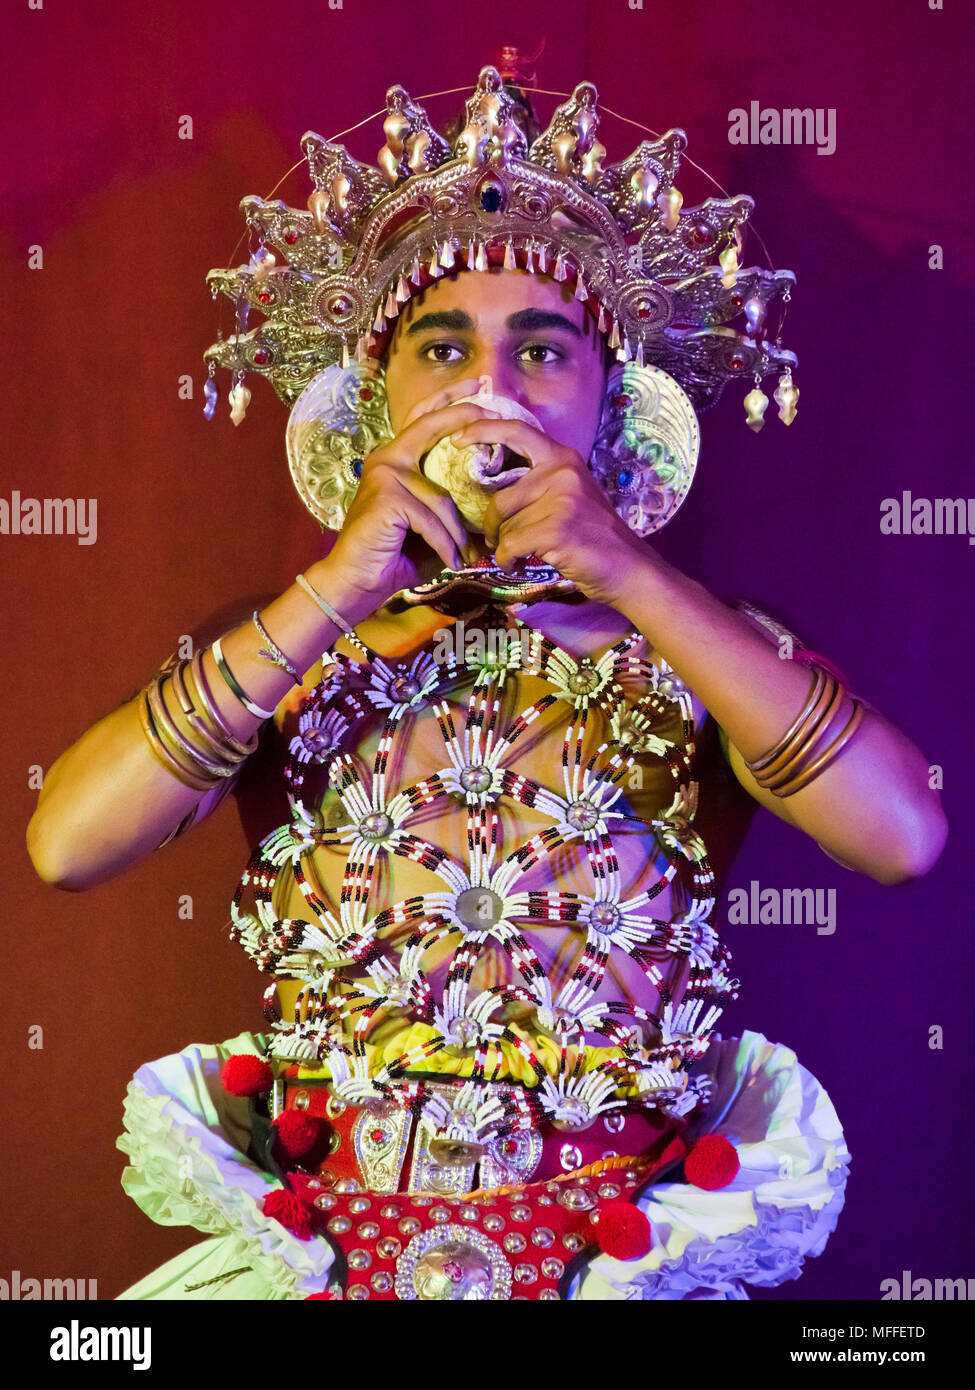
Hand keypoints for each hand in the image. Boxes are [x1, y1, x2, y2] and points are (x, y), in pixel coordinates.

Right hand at [323, 378, 502, 606]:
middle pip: (429, 427)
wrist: (357, 583)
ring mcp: (385, 475)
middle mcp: (387, 459)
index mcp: (396, 461)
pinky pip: (431, 520)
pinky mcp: (386, 496)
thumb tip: (495, 506)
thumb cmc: (396, 557)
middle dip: (462, 415)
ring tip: (465, 557)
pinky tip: (449, 562)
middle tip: (495, 415)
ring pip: (442, 499)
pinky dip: (444, 545)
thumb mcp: (434, 529)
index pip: (422, 420)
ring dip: (457, 536)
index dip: (448, 401)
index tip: (476, 387)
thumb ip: (455, 511)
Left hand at [448, 415, 649, 607]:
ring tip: (518, 556)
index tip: (457, 438)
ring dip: (505, 547)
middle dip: (491, 526)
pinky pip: (510, 545)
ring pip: (505, 526)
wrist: (628, 567)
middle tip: (495, 540)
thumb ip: (541, 481)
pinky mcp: (556, 529)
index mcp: (563, 457)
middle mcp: (561, 472)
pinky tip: (519, 565)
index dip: (482, 429)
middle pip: (500, 498)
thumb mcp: (572, 494)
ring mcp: (560, 499)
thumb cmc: (596, 535)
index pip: (516, 430)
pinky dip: (508, 561)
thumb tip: (496, 484)